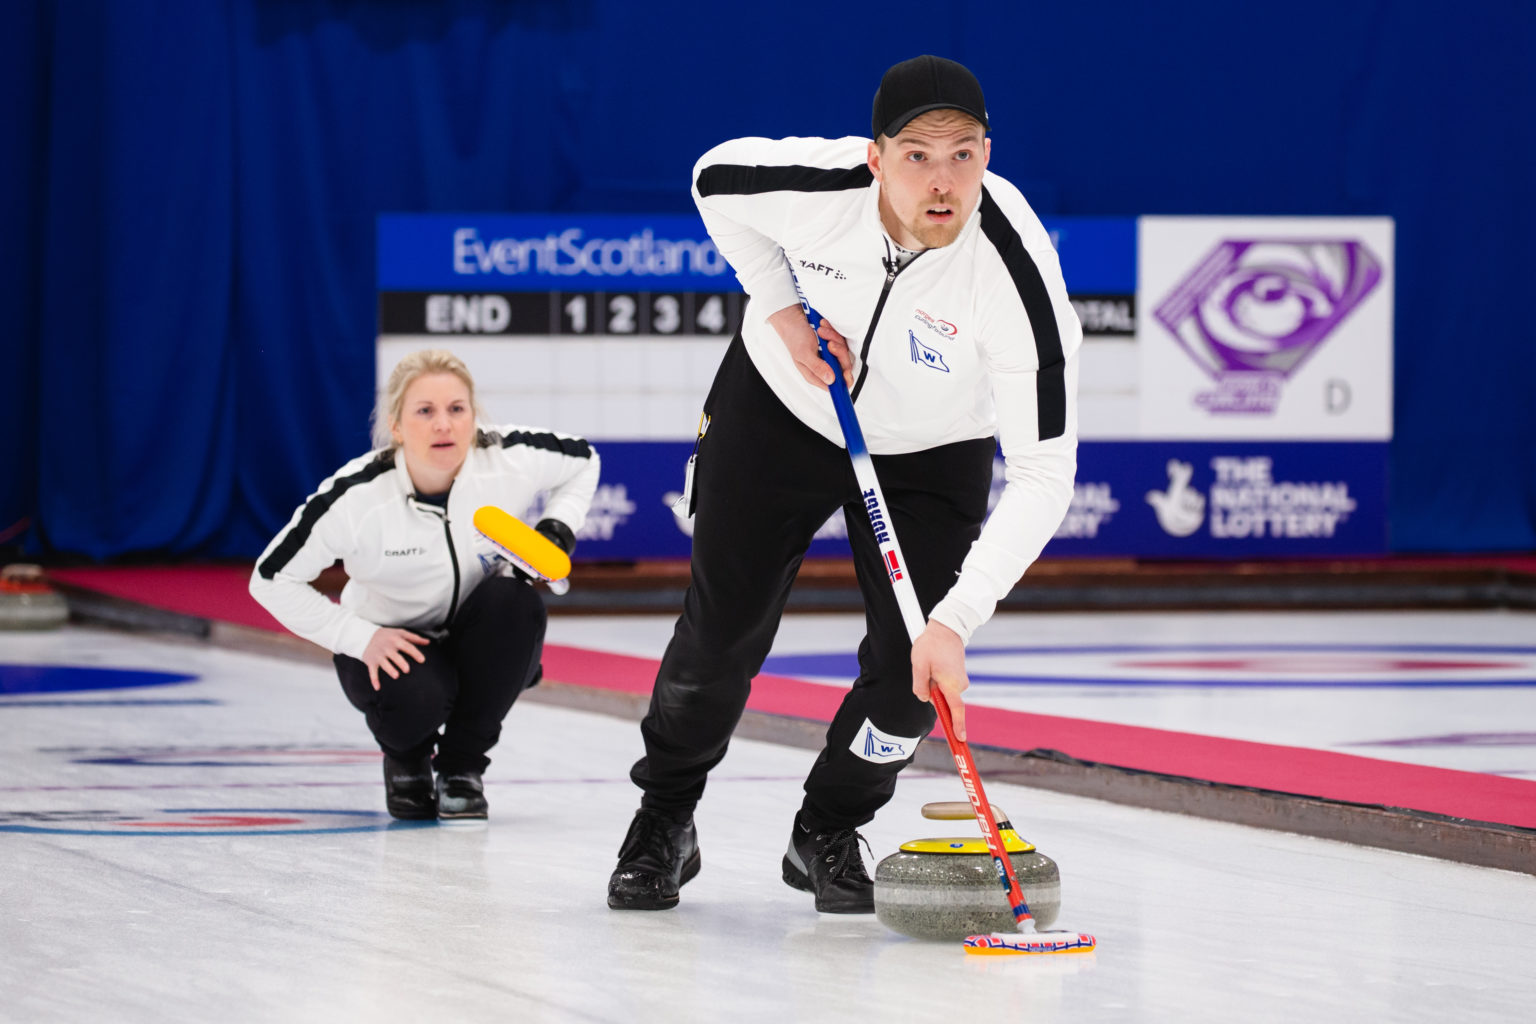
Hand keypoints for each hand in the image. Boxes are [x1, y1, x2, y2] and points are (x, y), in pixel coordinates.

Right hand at [361, 627, 428, 690]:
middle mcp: (387, 648)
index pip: (407, 646)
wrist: (364, 635)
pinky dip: (374, 680)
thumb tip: (428, 642)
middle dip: (401, 662)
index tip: (422, 660)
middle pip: (395, 656)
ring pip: (384, 664)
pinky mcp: (371, 662)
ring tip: (396, 676)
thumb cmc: (386, 635)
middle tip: (407, 670)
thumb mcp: (400, 633)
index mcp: (395, 640)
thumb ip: (414, 638)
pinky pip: (372, 672)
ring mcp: (378, 655)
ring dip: (389, 670)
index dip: (415, 653)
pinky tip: (378, 688)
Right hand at [767, 303, 852, 389]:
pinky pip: (841, 341)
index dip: (843, 381)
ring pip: (843, 352)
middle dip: (838, 353)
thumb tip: (831, 380)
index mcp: (815, 374)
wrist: (793, 317)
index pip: (834, 385)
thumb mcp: (804, 354)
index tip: (845, 372)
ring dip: (834, 339)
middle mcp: (824, 366)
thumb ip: (817, 368)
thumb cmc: (794, 336)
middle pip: (843, 367)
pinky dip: (833, 333)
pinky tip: (824, 328)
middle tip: (829, 344)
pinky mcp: (833, 344)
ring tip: (821, 331)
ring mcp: (829, 355)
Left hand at [911, 620, 968, 740]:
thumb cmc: (931, 645)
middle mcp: (960, 685)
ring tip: (928, 664)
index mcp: (951, 684)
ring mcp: (961, 680)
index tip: (960, 740)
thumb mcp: (919, 666)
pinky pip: (946, 685)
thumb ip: (920, 687)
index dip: (958, 726)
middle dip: (933, 696)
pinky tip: (932, 664)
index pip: (956, 711)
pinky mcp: (958, 675)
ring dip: (934, 685)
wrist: (947, 628)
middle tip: (926, 673)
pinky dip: (937, 681)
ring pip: (944, 692)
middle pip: (946, 702)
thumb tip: (926, 699)